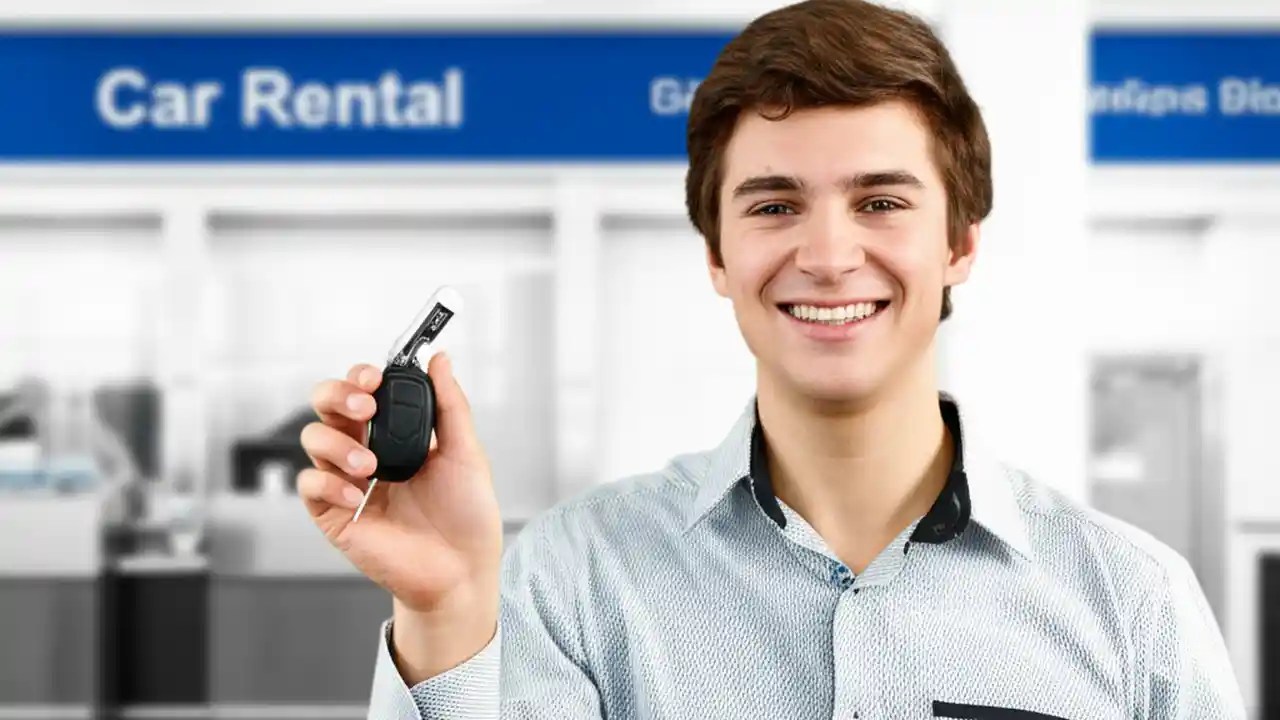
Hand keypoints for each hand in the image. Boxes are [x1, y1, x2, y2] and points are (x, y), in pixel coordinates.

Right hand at [298, 352, 502, 618]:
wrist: (461, 571)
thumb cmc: (467, 515)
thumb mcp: (466, 453)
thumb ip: (450, 405)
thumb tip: (440, 359)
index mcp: (395, 434)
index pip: (363, 391)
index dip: (360, 377)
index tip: (374, 377)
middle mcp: (366, 452)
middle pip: (327, 406)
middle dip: (336, 395)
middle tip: (363, 406)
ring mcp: (347, 482)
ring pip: (313, 438)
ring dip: (336, 442)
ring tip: (370, 466)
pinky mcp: (334, 516)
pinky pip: (310, 485)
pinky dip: (327, 482)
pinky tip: (355, 494)